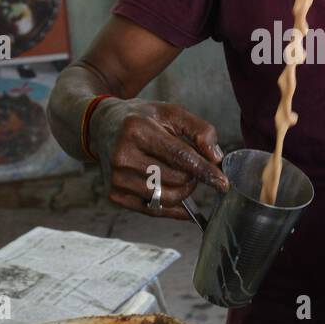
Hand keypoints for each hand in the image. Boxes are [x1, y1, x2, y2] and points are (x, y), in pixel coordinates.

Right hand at [89, 98, 227, 218]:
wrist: (100, 127)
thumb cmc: (141, 119)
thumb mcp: (170, 112)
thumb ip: (199, 129)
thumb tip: (216, 158)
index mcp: (137, 130)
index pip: (180, 156)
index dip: (205, 171)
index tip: (223, 183)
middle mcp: (122, 155)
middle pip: (176, 179)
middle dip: (193, 177)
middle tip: (190, 166)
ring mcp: (116, 178)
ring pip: (166, 198)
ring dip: (183, 191)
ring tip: (179, 175)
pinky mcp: (114, 195)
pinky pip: (153, 211)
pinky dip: (173, 209)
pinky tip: (182, 203)